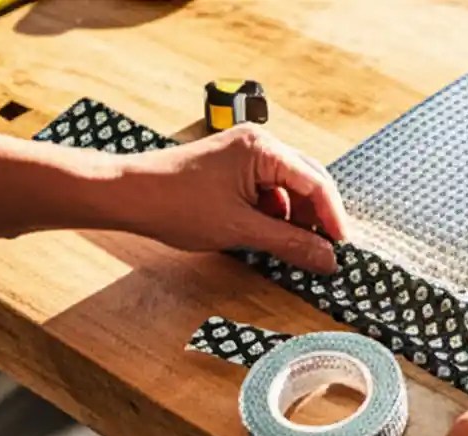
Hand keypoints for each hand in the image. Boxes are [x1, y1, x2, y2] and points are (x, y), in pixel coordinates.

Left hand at [115, 124, 350, 272]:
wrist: (126, 195)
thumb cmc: (175, 205)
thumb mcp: (240, 230)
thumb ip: (290, 244)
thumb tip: (328, 260)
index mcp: (263, 149)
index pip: (317, 183)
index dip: (333, 219)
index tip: (341, 249)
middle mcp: (259, 143)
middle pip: (308, 180)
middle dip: (318, 217)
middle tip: (326, 251)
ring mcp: (245, 153)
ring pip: (290, 187)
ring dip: (297, 217)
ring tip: (297, 247)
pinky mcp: (234, 166)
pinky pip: (269, 189)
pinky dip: (276, 213)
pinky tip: (270, 234)